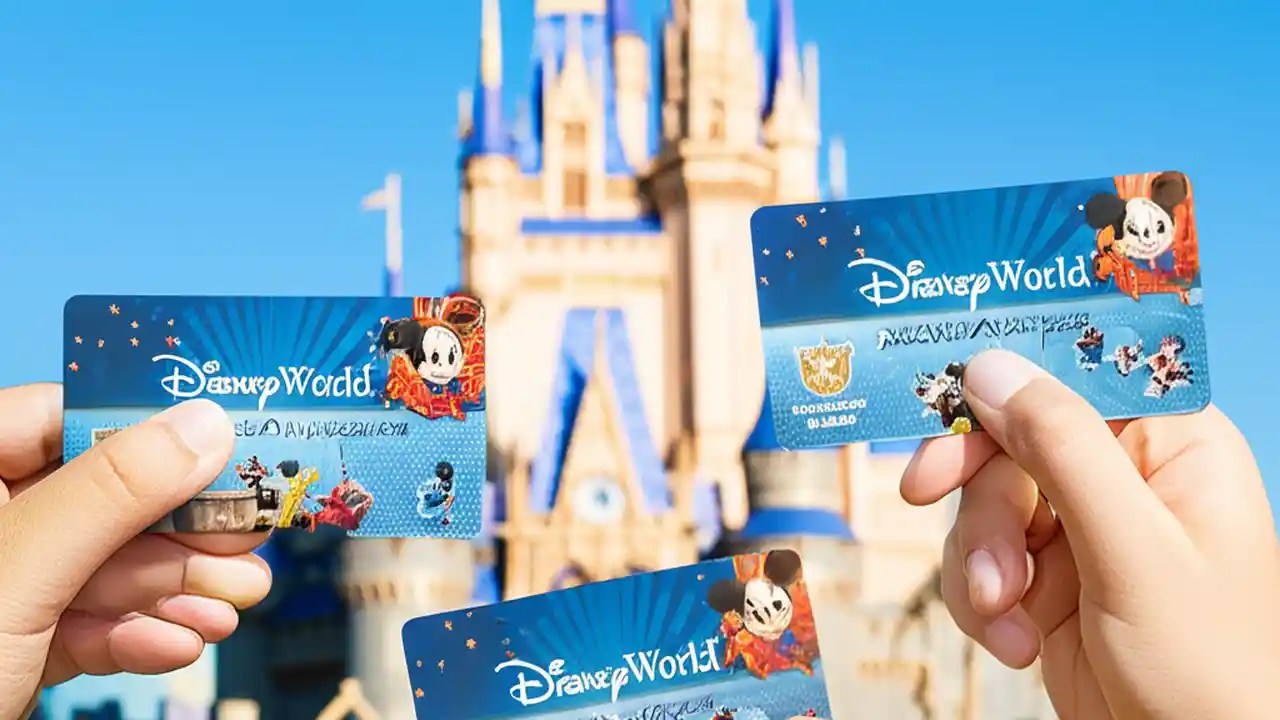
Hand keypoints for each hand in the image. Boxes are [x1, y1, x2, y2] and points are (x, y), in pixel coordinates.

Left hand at [0, 384, 272, 718]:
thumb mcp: (13, 578)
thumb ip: (105, 496)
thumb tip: (199, 427)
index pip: (51, 419)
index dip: (141, 427)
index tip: (223, 442)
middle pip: (96, 499)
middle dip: (178, 527)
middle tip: (248, 533)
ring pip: (102, 568)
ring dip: (176, 589)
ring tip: (235, 600)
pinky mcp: (11, 652)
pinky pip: (86, 626)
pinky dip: (139, 635)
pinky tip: (181, 642)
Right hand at [901, 350, 1279, 718]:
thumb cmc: (1208, 667)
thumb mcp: (1132, 549)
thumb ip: (1061, 449)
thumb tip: (991, 365)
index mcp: (1173, 445)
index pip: (1079, 373)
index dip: (1009, 376)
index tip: (946, 392)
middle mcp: (1125, 476)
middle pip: (1013, 437)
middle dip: (979, 491)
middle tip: (921, 493)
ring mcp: (1081, 530)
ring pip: (986, 501)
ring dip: (978, 559)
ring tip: (1003, 615)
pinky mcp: (1046, 581)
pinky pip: (980, 559)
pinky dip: (979, 600)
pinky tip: (1013, 642)